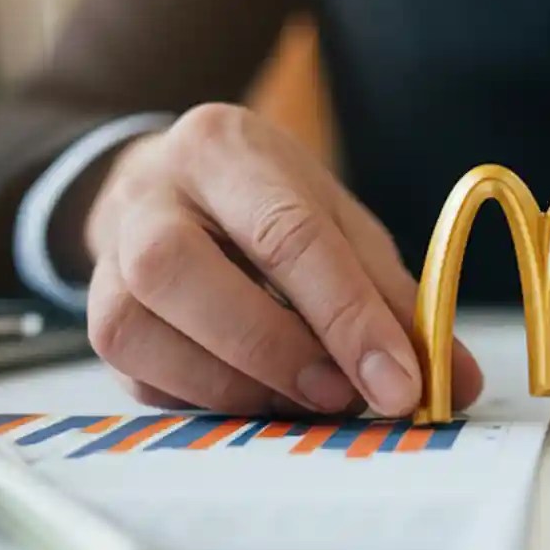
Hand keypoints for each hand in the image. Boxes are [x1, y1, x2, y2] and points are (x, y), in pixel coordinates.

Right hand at [84, 103, 482, 416]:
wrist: (171, 191)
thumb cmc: (270, 209)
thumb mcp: (341, 227)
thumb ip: (397, 301)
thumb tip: (454, 380)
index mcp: (224, 149)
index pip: (285, 232)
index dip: (346, 315)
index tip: (400, 382)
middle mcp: (150, 193)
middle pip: (179, 269)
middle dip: (272, 347)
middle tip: (341, 396)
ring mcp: (107, 255)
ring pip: (139, 328)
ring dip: (234, 384)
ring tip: (303, 400)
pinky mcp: (95, 315)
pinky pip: (135, 376)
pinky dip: (204, 400)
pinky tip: (254, 396)